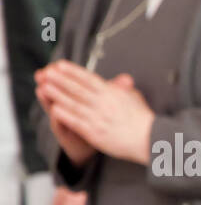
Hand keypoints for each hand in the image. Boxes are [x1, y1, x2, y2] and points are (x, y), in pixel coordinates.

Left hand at [35, 61, 153, 165]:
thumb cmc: (144, 120)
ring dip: (57, 94)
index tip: (60, 65)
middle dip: (60, 79)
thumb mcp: (135, 97)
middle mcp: (104, 104)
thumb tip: (120, 80)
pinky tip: (54, 109)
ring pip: (73, 103)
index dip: (72, 71)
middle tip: (47, 72)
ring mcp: (98, 118)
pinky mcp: (95, 133)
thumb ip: (123, 88)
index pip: (88, 79)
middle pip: (77, 89)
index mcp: (112, 93)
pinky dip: (64, 114)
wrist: (151, 139)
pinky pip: (76, 122)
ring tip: (45, 87)